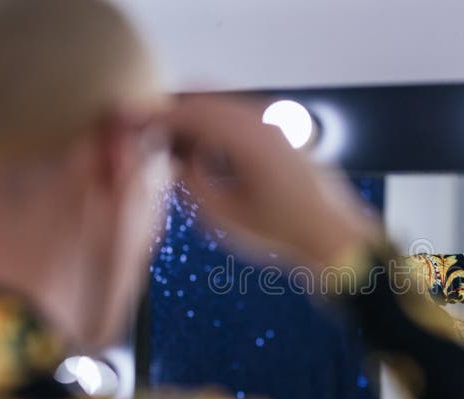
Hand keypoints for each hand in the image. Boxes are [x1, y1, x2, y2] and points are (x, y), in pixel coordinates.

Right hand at [166, 96, 376, 268]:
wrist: (332, 235)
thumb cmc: (285, 231)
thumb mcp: (224, 216)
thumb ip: (191, 183)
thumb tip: (174, 161)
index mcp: (248, 138)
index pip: (190, 112)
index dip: (156, 116)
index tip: (132, 122)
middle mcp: (264, 120)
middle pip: (204, 97)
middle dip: (174, 113)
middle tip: (150, 136)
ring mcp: (277, 122)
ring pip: (222, 104)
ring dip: (195, 118)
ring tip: (176, 151)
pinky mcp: (284, 130)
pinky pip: (239, 115)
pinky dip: (217, 124)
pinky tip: (207, 152)